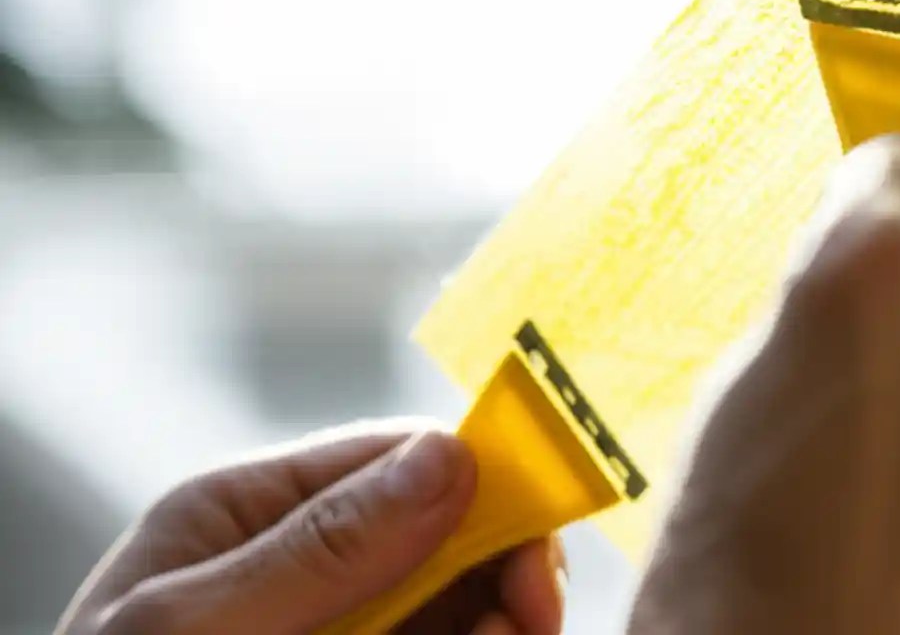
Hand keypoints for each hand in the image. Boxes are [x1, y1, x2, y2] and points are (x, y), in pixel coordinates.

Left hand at [58, 420, 564, 634]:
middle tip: (533, 619)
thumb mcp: (192, 627)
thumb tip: (449, 456)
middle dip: (502, 565)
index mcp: (248, 512)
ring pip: (457, 598)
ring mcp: (337, 623)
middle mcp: (302, 560)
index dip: (480, 484)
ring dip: (498, 619)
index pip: (392, 456)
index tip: (531, 550)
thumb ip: (320, 547)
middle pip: (443, 529)